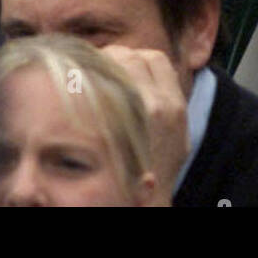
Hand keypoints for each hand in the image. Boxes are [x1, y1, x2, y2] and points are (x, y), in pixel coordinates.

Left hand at [98, 45, 186, 204]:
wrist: (148, 201)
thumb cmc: (157, 169)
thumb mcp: (176, 135)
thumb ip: (166, 103)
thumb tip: (150, 78)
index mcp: (175, 105)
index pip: (155, 58)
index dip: (137, 57)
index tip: (124, 66)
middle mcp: (159, 103)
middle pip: (132, 55)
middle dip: (115, 57)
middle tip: (101, 69)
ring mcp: (135, 110)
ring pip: (115, 63)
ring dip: (101, 65)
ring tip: (90, 77)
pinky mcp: (114, 117)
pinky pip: (100, 80)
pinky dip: (90, 79)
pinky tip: (82, 88)